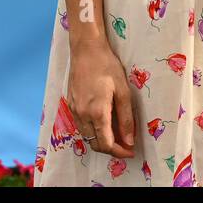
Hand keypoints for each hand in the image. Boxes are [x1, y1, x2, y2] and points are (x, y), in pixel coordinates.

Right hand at [67, 38, 134, 157]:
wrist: (86, 50)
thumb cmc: (107, 66)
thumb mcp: (123, 91)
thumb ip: (126, 118)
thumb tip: (129, 141)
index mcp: (97, 113)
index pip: (106, 144)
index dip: (120, 152)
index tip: (131, 151)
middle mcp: (82, 116)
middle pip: (95, 144)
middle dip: (111, 149)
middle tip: (126, 145)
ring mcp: (74, 111)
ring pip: (87, 137)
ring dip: (101, 141)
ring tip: (118, 136)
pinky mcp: (70, 105)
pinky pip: (81, 127)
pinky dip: (93, 132)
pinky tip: (104, 124)